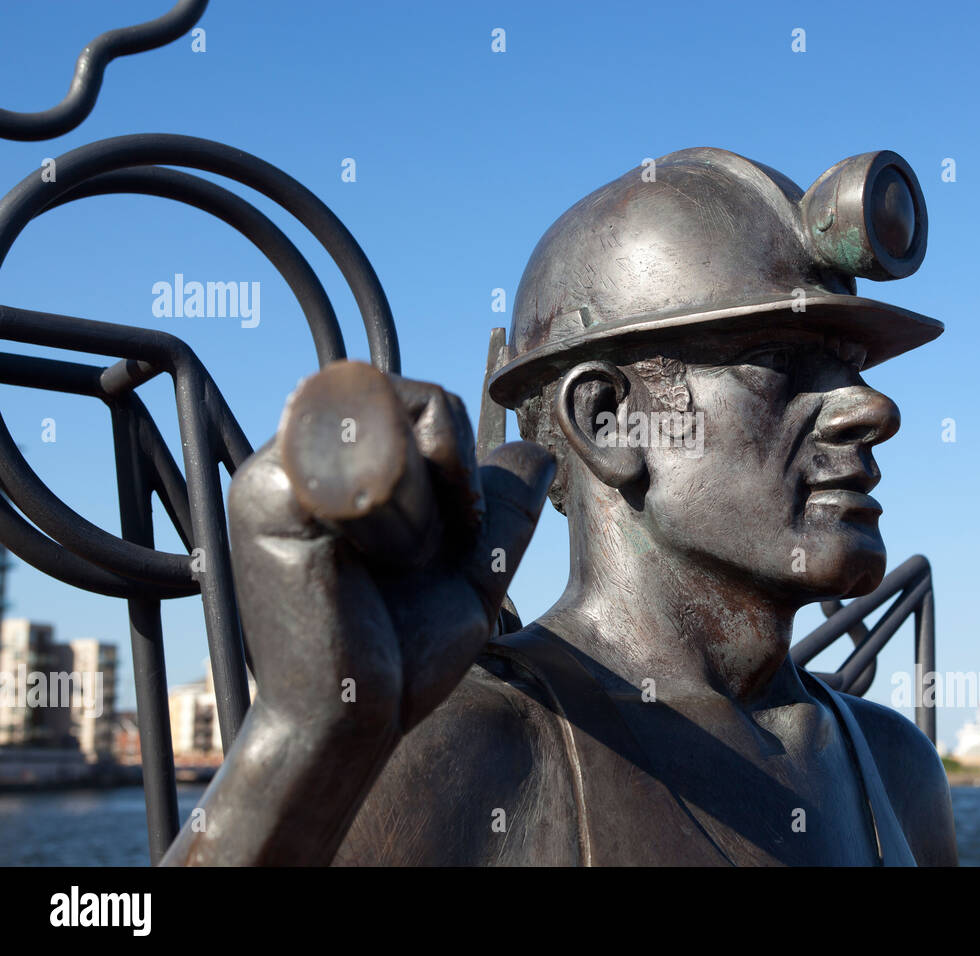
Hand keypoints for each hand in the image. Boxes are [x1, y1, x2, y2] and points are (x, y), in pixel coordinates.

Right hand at [226, 360, 553, 740]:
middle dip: (447, 465)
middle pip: (403, 394)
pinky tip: (377, 561)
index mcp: (341, 467)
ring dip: (419, 494)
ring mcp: (277, 471)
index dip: (458, 448)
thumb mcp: (469, 569)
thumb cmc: (400, 654)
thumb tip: (537, 450)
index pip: (415, 401)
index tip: (463, 523)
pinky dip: (393, 509)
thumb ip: (500, 509)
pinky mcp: (267, 498)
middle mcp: (302, 457)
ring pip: (381, 414)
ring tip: (398, 559)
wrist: (353, 724)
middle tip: (432, 545)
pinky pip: (351, 452)